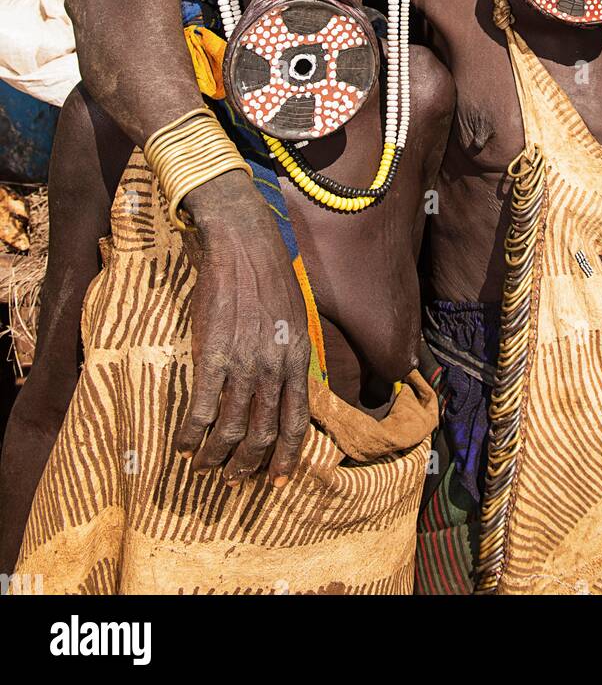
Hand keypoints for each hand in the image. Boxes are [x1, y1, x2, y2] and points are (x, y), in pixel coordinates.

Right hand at [175, 171, 310, 484]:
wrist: (242, 243)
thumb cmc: (269, 275)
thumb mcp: (296, 316)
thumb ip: (293, 353)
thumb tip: (294, 385)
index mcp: (298, 358)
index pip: (297, 421)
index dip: (287, 455)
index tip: (277, 478)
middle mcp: (274, 367)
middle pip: (263, 433)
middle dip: (248, 465)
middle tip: (234, 480)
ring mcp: (243, 363)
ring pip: (231, 429)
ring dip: (216, 457)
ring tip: (205, 468)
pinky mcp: (211, 355)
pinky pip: (201, 410)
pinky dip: (191, 435)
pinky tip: (182, 446)